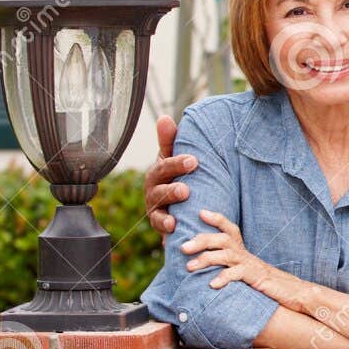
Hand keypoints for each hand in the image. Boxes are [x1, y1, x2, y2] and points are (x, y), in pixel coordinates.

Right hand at [145, 114, 196, 236]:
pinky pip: (161, 229)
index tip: (194, 161)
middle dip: (172, 189)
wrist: (179, 201)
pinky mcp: (160, 225)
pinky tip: (174, 231)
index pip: (165, 165)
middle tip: (186, 190)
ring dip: (166, 213)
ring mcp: (156, 208)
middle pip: (159, 189)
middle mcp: (154, 190)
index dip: (177, 164)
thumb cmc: (177, 175)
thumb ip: (170, 140)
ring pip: (158, 210)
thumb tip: (164, 117)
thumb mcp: (175, 158)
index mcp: (159, 171)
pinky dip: (166, 231)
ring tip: (175, 218)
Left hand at [181, 210, 298, 299]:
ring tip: (189, 267)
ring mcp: (250, 265)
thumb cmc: (267, 283)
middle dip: (201, 240)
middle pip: (222, 238)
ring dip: (206, 259)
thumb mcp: (245, 271)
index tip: (201, 212)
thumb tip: (205, 266)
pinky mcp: (256, 277)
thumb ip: (229, 266)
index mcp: (242, 250)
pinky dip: (223, 278)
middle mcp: (245, 254)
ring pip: (226, 254)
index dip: (216, 219)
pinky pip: (237, 274)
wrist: (294, 292)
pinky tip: (212, 284)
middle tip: (182, 247)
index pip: (230, 228)